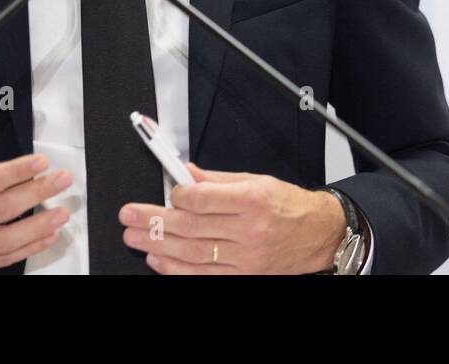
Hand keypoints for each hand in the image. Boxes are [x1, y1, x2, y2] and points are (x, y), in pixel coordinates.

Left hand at [118, 163, 344, 273]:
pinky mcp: (244, 275)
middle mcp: (249, 230)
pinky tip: (159, 260)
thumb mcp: (257, 181)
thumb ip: (218, 180)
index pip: (204, 199)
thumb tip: (186, 174)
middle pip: (192, 227)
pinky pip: (204, 275)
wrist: (319, 234)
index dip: (178, 195)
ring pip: (193, 253)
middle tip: (130, 216)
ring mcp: (246, 257)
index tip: (168, 191)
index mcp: (252, 200)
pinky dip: (177, 269)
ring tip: (136, 238)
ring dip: (159, 246)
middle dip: (155, 221)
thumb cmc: (289, 206)